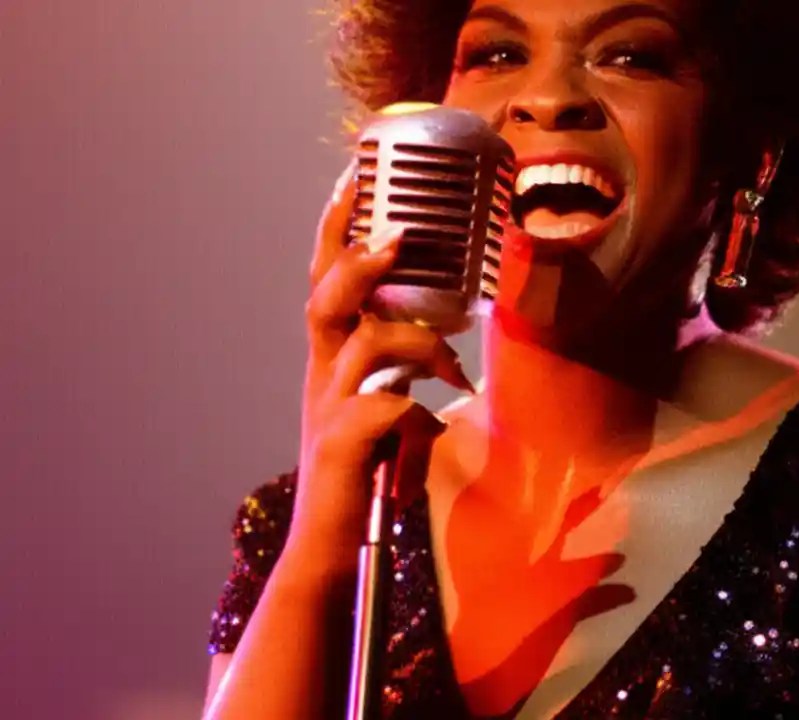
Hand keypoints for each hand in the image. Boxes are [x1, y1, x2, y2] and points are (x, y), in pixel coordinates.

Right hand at [286, 161, 473, 561]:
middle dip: (361, 263)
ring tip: (453, 357)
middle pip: (325, 300)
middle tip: (401, 235)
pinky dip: (408, 406)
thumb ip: (405, 367)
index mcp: (331, 358)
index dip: (337, 229)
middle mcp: (322, 376)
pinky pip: (376, 410)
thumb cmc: (365, 469)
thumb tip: (454, 340)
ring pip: (359, 348)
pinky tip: (431, 418)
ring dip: (412, 341)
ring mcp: (327, 411)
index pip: (326, 279)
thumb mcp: (384, 405)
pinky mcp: (341, 450)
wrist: (332, 545)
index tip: (358, 176)